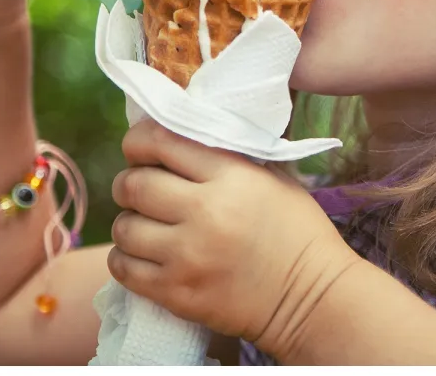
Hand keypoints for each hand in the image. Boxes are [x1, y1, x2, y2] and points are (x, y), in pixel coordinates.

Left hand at [107, 119, 358, 355]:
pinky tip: (143, 254)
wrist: (312, 297)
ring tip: (144, 225)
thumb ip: (226, 156)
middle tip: (140, 189)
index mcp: (231, 176)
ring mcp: (187, 256)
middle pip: (133, 185)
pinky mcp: (177, 293)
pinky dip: (125, 257)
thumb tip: (178, 138)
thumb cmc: (298, 232)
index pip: (160, 142)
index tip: (139, 150)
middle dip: (129, 183)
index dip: (138, 142)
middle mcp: (205, 212)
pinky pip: (123, 268)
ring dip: (129, 222)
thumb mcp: (273, 177)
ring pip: (124, 228)